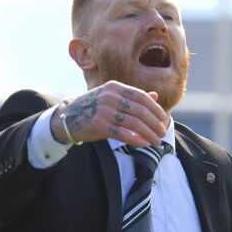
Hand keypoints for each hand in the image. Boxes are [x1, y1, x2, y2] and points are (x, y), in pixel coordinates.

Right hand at [53, 81, 169, 148]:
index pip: (141, 97)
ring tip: (156, 141)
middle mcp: (110, 97)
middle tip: (162, 132)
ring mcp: (104, 111)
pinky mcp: (99, 125)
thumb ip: (133, 97)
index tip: (163, 119)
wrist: (68, 117)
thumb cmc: (94, 107)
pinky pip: (123, 134)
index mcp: (115, 87)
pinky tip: (144, 144)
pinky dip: (136, 140)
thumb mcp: (112, 97)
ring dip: (149, 134)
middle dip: (155, 123)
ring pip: (134, 123)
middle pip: (140, 111)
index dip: (155, 108)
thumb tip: (155, 95)